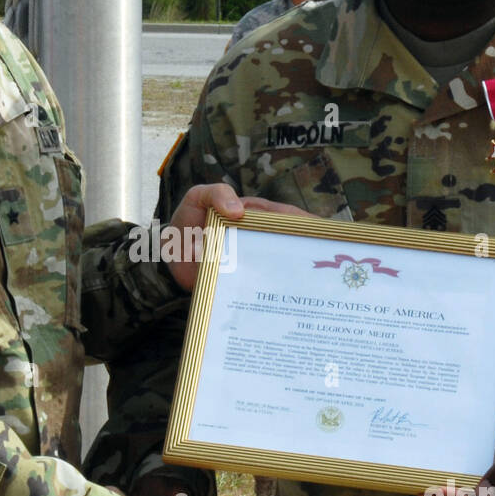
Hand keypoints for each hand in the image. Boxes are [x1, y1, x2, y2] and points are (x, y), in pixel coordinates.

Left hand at [166, 183, 310, 290]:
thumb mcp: (198, 198)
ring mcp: (252, 264)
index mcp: (256, 217)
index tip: (322, 232)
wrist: (164, 256)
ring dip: (298, 275)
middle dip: (311, 253)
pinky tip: (288, 301)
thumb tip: (240, 212)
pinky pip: (262, 288)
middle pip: (292, 247)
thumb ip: (217, 194)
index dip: (308, 225)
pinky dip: (276, 293)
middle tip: (329, 261)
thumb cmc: (187, 222)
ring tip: (317, 282)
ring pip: (282, 269)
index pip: (288, 219)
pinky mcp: (242, 284)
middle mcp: (259, 241)